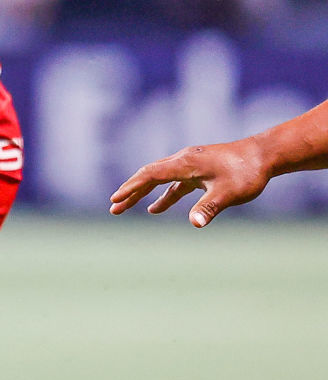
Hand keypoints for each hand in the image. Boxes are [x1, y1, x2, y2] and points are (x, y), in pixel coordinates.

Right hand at [110, 139, 271, 226]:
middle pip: (149, 175)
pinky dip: (163, 194)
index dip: (131, 188)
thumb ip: (208, 208)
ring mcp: (191, 164)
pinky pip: (174, 182)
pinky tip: (157, 208)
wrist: (265, 155)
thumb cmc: (247, 173)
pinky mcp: (199, 169)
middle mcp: (184, 160)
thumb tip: (195, 224)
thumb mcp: (227, 193)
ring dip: (142, 193)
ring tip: (125, 208)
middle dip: (130, 192)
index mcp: (185, 164)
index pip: (150, 175)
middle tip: (114, 207)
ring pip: (159, 178)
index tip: (115, 199)